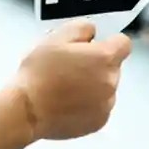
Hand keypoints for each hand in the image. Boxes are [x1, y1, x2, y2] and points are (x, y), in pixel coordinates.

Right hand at [11, 22, 131, 141]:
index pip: (123, 43)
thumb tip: (93, 31)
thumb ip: (82, 28)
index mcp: (105, 58)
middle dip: (96, 65)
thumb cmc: (38, 75)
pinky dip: (88, 105)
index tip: (95, 46)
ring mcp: (107, 103)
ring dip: (93, 86)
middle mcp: (111, 81)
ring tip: (65, 88)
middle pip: (112, 67)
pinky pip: (99, 107)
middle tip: (70, 68)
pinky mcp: (99, 121)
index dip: (108, 42)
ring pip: (106, 88)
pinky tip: (67, 103)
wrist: (26, 111)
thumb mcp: (56, 37)